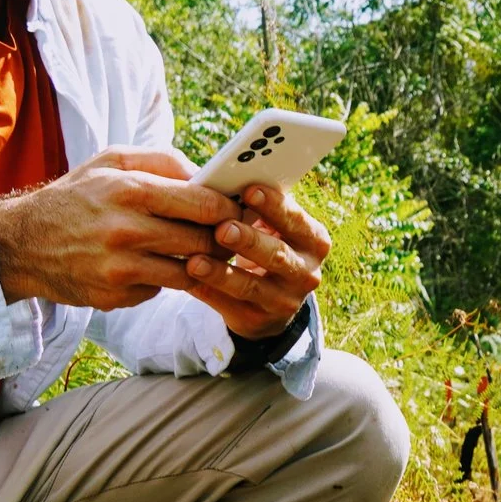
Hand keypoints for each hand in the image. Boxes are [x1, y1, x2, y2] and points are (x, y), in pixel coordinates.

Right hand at [0, 147, 232, 311]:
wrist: (22, 243)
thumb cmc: (77, 195)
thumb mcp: (112, 161)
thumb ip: (164, 161)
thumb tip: (209, 176)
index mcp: (129, 190)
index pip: (205, 204)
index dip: (230, 209)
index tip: (239, 210)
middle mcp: (125, 231)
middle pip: (204, 242)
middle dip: (222, 240)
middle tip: (226, 235)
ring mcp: (120, 269)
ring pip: (190, 273)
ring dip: (199, 263)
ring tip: (196, 250)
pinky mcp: (115, 296)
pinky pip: (161, 290)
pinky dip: (164, 279)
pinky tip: (153, 265)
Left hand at [182, 181, 329, 339]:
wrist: (270, 302)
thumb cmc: (265, 246)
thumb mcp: (274, 229)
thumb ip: (258, 208)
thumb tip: (225, 180)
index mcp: (313, 241)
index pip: (297, 222)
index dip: (275, 207)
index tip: (250, 190)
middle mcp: (307, 272)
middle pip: (278, 256)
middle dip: (249, 240)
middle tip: (222, 228)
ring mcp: (285, 301)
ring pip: (252, 286)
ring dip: (222, 272)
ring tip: (196, 260)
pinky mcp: (259, 321)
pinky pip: (229, 306)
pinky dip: (207, 291)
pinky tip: (187, 279)